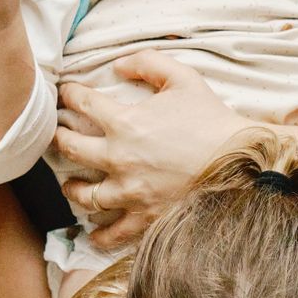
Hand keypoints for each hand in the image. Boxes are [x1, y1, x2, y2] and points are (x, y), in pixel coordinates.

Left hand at [53, 53, 254, 241]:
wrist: (240, 162)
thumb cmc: (211, 119)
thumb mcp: (183, 77)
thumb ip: (148, 62)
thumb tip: (118, 64)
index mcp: (125, 122)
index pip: (82, 103)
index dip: (70, 94)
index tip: (66, 93)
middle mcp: (118, 158)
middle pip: (71, 148)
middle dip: (59, 138)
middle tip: (57, 136)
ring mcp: (130, 192)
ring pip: (84, 195)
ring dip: (72, 188)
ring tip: (70, 186)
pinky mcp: (144, 217)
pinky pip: (113, 232)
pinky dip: (99, 235)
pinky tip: (93, 234)